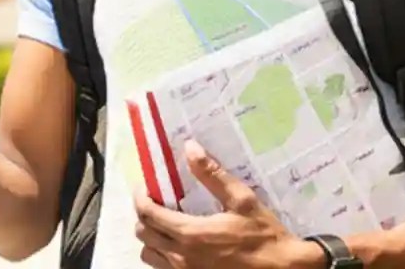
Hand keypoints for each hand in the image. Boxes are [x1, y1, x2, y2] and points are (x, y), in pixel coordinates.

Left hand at [134, 141, 323, 268]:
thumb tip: (190, 148)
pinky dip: (163, 255)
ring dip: (151, 238)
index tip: (145, 188)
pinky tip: (179, 244)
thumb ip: (213, 175)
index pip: (147, 214)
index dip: (140, 198)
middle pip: (143, 235)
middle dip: (144, 215)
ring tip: (166, 224)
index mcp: (191, 234)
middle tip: (156, 202)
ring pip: (149, 255)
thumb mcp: (242, 200)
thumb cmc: (264, 236)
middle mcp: (181, 258)